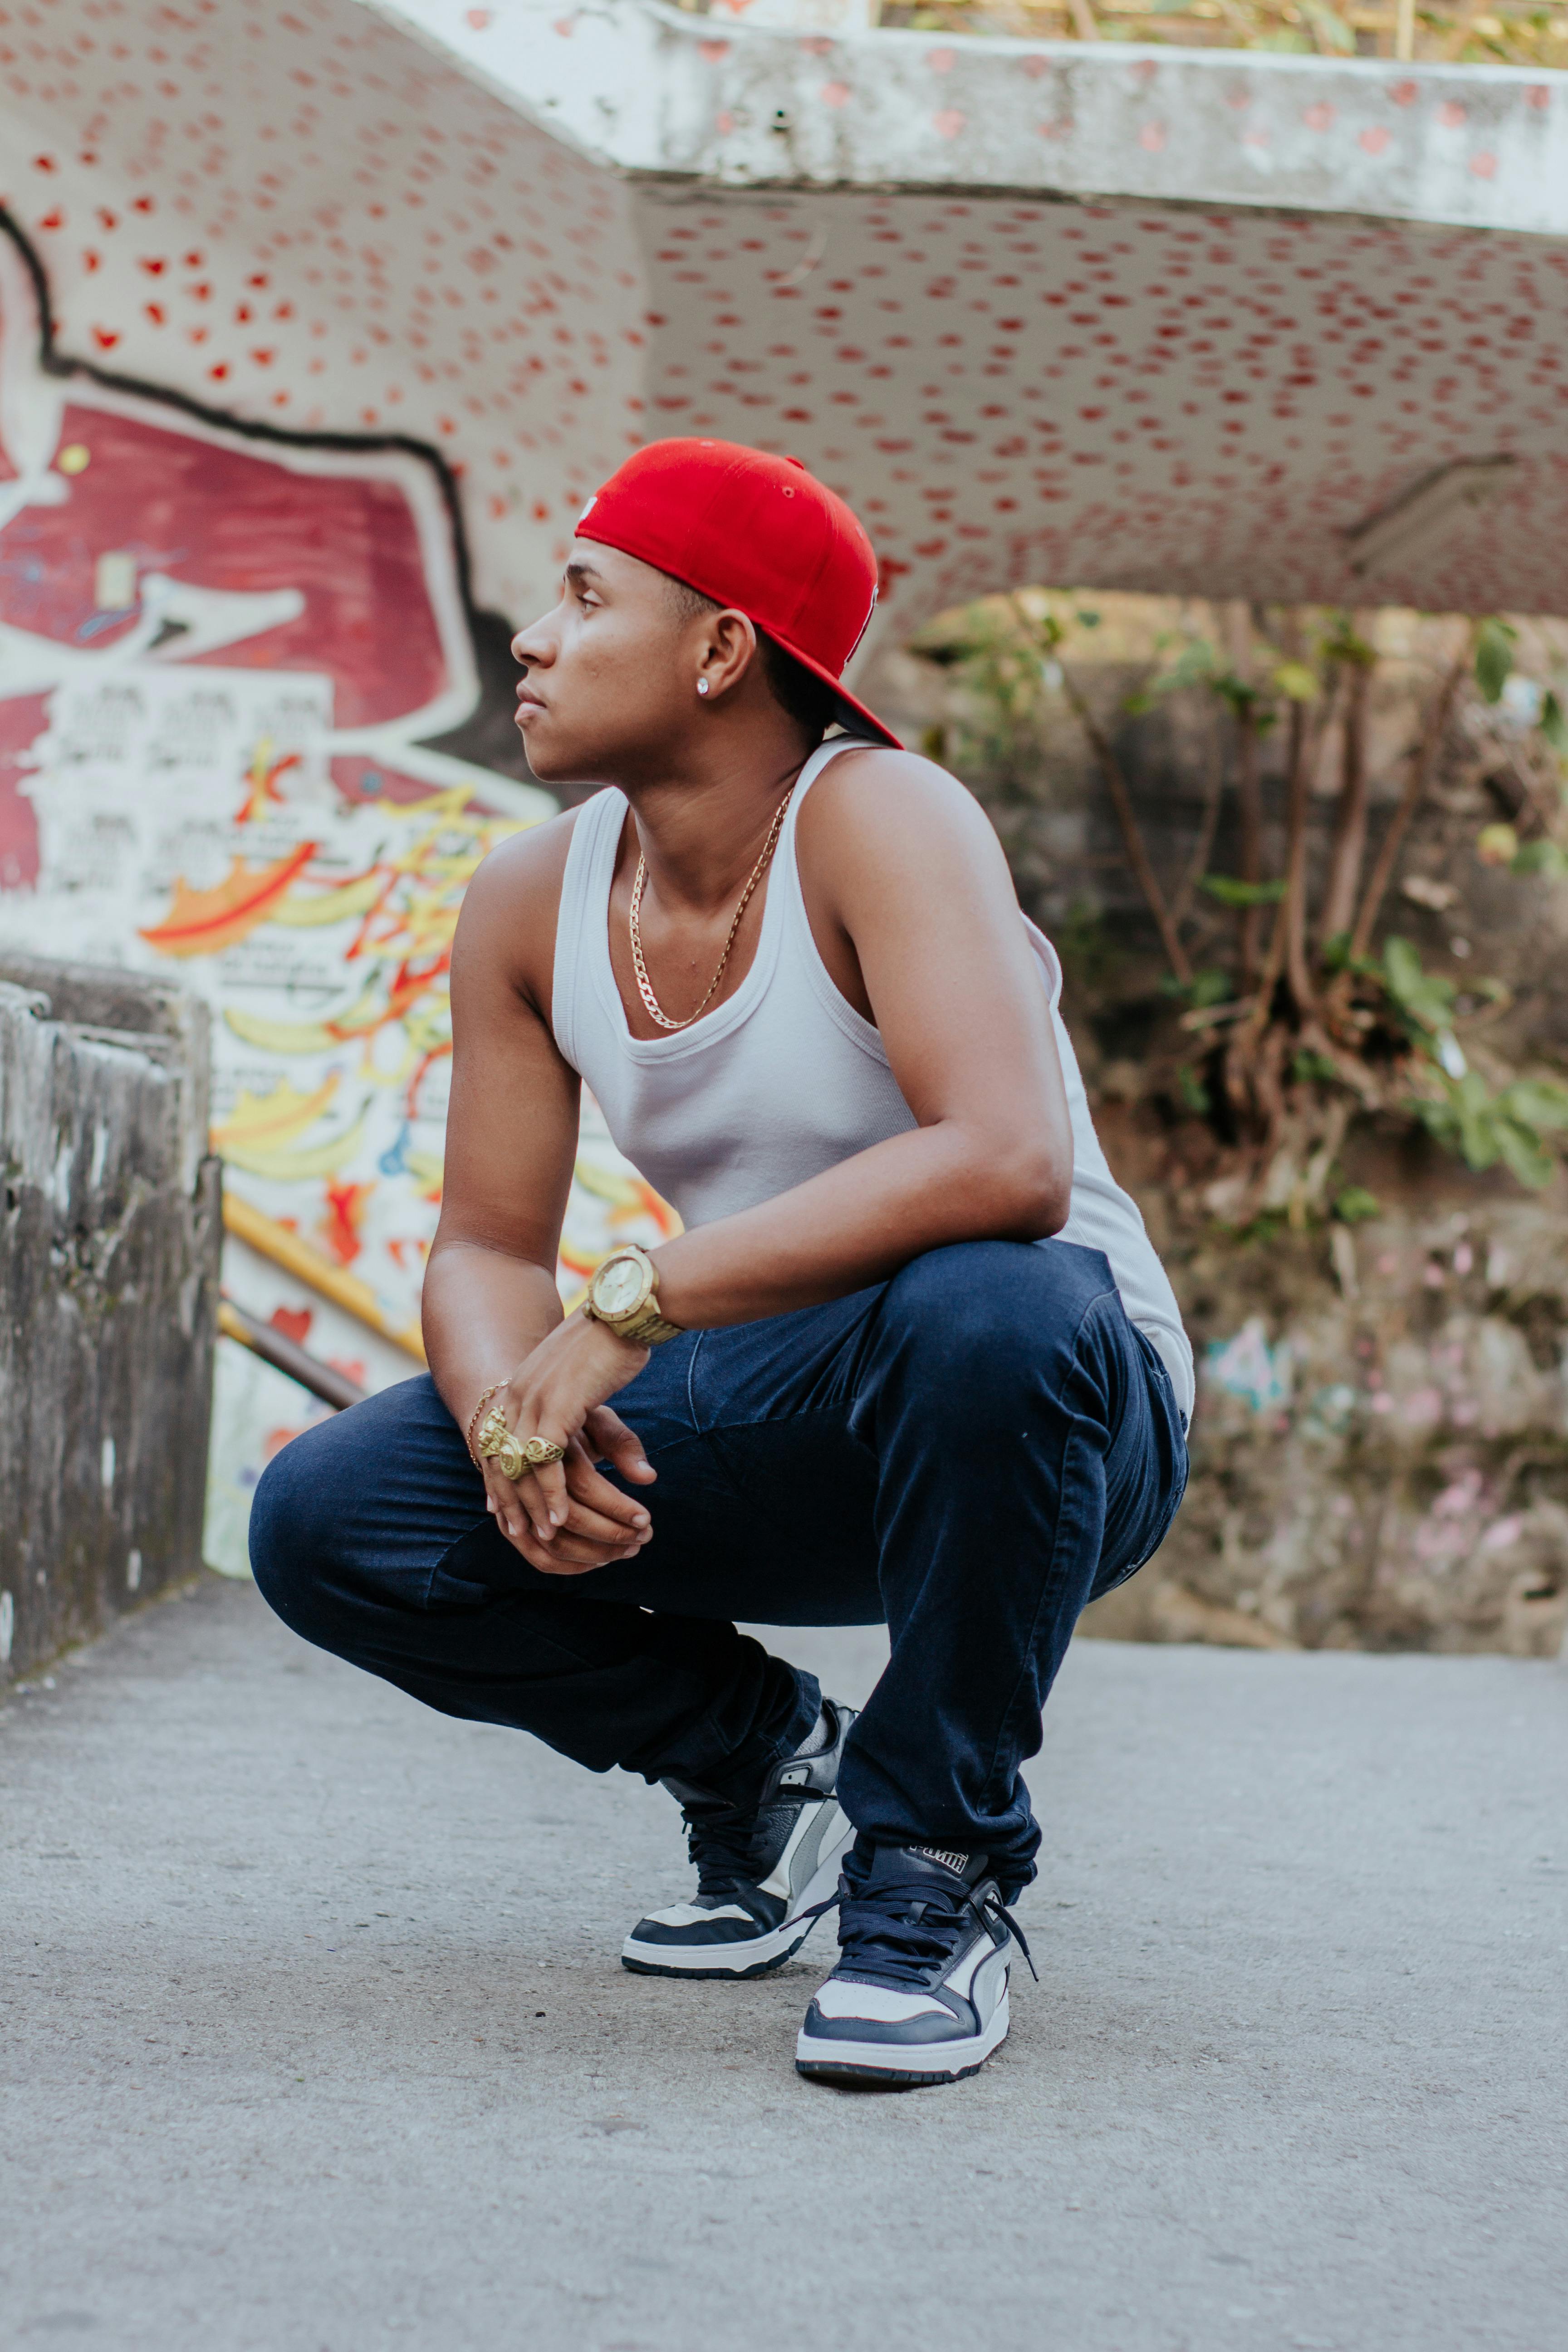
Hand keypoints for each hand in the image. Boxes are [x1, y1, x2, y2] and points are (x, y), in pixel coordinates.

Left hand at [478, 1316, 657, 1575]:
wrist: (624, 1308)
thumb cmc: (613, 1339)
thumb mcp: (588, 1383)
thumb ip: (585, 1415)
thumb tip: (590, 1436)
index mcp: (522, 1385)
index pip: (499, 1441)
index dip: (500, 1478)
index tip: (501, 1508)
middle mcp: (519, 1394)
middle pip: (502, 1459)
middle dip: (509, 1500)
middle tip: (516, 1535)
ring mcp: (534, 1401)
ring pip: (519, 1467)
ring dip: (530, 1507)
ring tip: (542, 1538)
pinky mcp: (557, 1408)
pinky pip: (544, 1463)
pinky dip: (550, 1496)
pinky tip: (559, 1519)